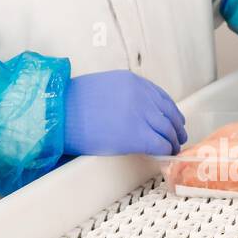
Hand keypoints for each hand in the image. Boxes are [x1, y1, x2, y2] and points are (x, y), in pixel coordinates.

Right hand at [62, 70, 187, 155]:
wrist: (58, 113)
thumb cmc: (70, 104)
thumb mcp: (102, 88)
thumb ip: (123, 96)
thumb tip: (134, 112)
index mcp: (132, 82)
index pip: (162, 97)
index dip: (171, 112)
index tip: (175, 120)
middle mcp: (141, 95)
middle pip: (168, 114)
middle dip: (176, 128)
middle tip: (179, 137)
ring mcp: (140, 115)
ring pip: (168, 130)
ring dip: (172, 141)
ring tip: (173, 148)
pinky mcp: (137, 135)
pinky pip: (160, 144)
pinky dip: (166, 151)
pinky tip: (165, 155)